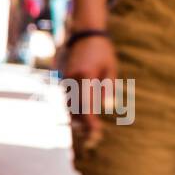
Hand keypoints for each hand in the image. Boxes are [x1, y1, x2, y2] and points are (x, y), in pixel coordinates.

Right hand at [62, 34, 115, 150]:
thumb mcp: (111, 69)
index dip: (91, 122)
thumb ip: (108, 88)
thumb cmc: (103, 52)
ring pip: (70, 106)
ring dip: (78, 120)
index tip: (96, 134)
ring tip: (88, 131)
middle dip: (84, 125)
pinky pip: (68, 100)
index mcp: (85, 77)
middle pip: (76, 109)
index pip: (87, 105)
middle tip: (93, 138)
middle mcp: (72, 81)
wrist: (85, 36)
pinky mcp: (64, 82)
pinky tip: (82, 118)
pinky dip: (75, 110)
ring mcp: (66, 81)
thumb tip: (106, 107)